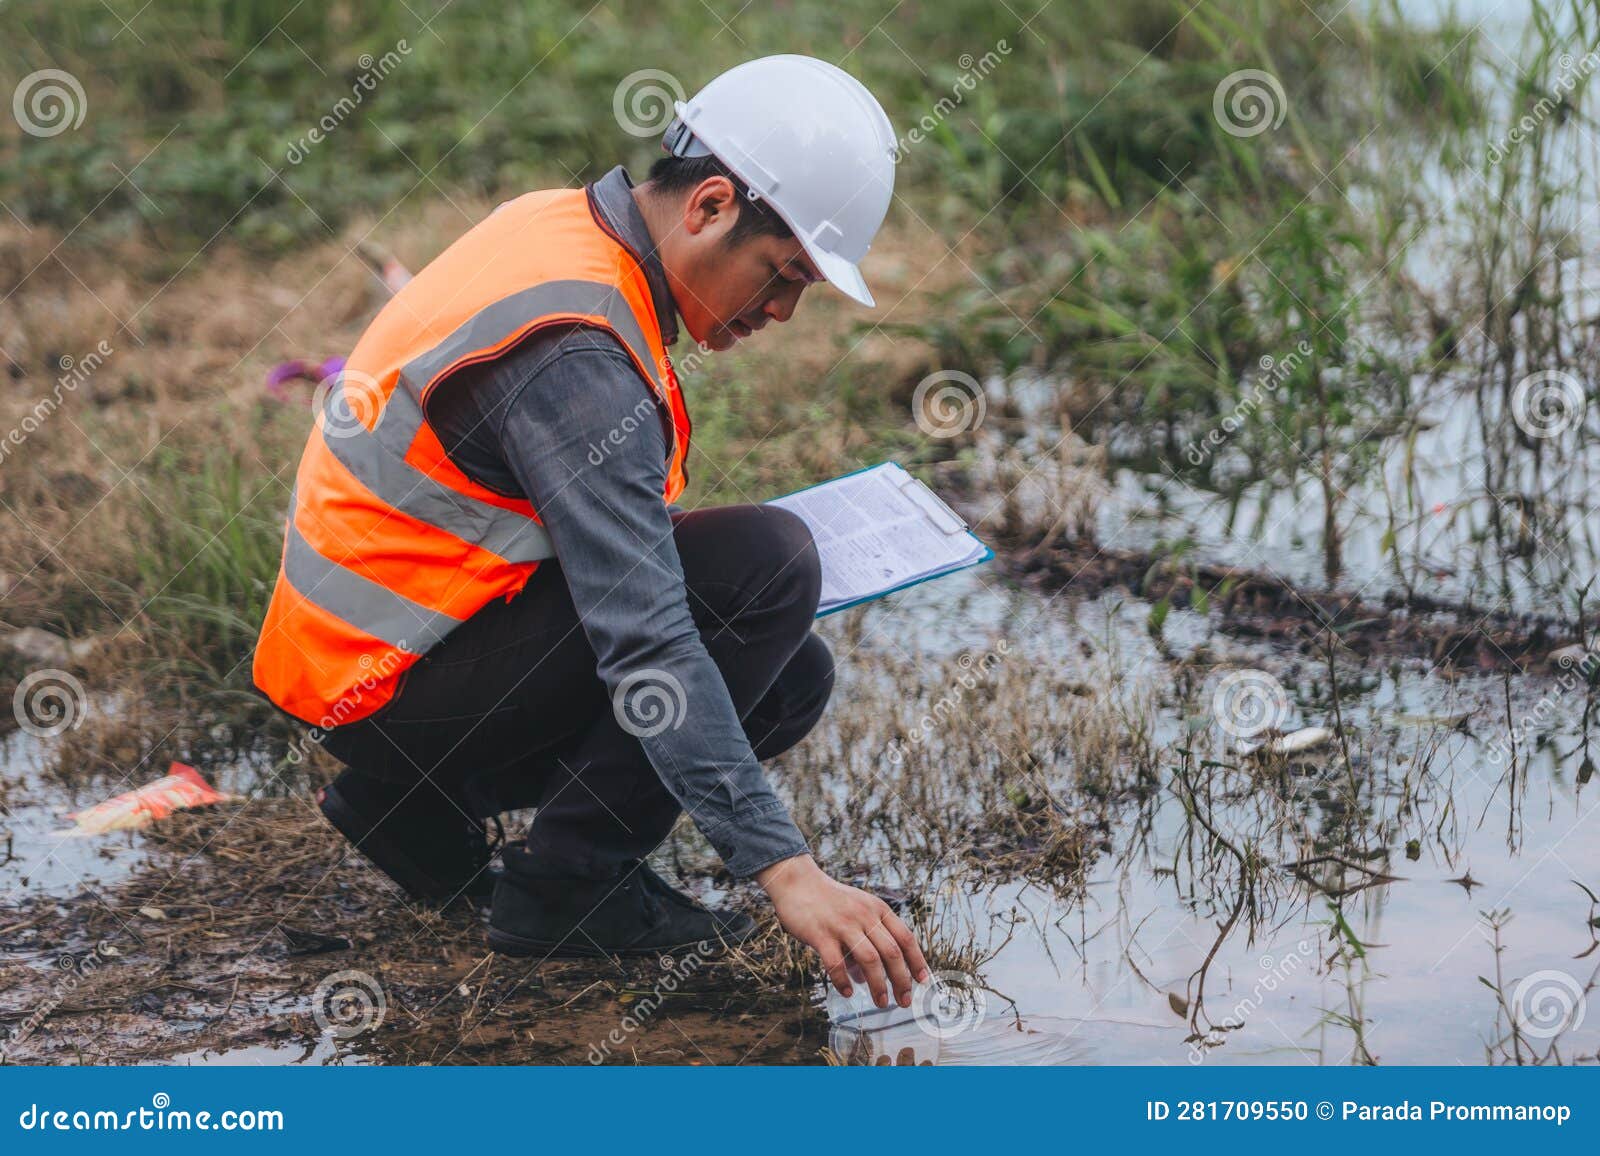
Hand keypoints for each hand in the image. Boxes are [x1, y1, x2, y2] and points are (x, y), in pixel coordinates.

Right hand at [756, 854, 929, 1007]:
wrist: (798, 882)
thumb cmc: (830, 901)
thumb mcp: (857, 912)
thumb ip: (866, 941)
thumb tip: (867, 980)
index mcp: (877, 909)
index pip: (905, 937)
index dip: (917, 961)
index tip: (922, 981)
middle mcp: (864, 916)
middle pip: (892, 952)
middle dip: (901, 980)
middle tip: (903, 1001)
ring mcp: (843, 924)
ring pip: (870, 960)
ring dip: (878, 985)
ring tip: (881, 1002)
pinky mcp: (821, 933)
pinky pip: (836, 963)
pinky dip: (844, 981)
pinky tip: (848, 992)